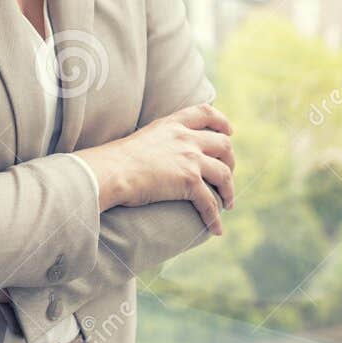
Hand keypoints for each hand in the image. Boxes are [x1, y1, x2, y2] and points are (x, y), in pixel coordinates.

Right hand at [74, 103, 235, 234]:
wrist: (111, 172)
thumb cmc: (116, 160)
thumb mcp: (143, 138)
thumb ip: (160, 140)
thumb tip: (161, 154)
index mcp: (173, 124)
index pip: (206, 113)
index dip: (222, 122)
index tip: (229, 132)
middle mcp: (186, 138)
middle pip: (223, 145)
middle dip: (230, 161)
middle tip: (226, 176)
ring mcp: (190, 158)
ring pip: (224, 174)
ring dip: (229, 191)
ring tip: (227, 204)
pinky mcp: (189, 180)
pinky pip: (210, 202)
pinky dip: (215, 217)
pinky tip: (216, 229)